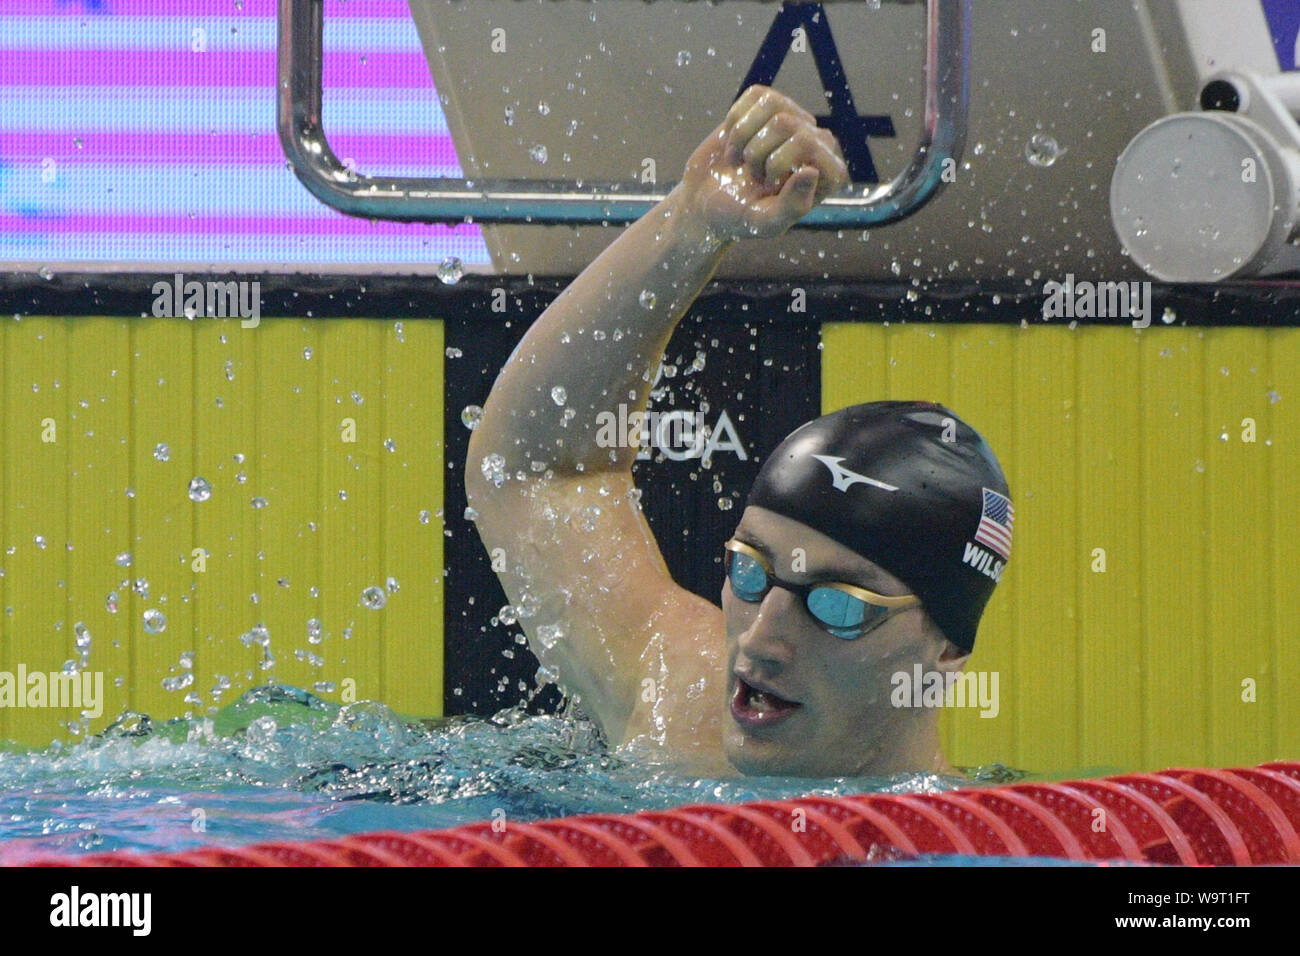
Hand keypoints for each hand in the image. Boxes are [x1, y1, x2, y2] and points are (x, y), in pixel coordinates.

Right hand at [676, 85, 849, 240]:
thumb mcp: (764, 223)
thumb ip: (792, 206)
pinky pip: (756, 95)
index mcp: (827, 174)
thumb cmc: (738, 217)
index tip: (767, 187)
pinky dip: (736, 121)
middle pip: (785, 123)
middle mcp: (817, 144)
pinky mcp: (769, 108)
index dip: (777, 163)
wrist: (705, 205)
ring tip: (743, 160)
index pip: (806, 142)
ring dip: (744, 136)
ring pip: (771, 103)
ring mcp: (795, 121)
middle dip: (756, 153)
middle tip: (752, 176)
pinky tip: (735, 144)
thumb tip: (810, 171)